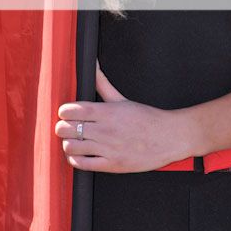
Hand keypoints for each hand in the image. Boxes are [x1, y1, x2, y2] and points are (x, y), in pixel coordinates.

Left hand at [55, 60, 190, 171]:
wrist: (168, 138)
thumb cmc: (147, 117)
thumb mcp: (122, 99)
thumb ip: (103, 83)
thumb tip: (93, 64)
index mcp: (107, 112)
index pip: (71, 110)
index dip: (64, 112)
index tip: (66, 113)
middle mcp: (105, 130)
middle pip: (67, 129)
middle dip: (62, 127)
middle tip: (66, 126)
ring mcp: (107, 149)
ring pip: (71, 147)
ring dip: (67, 143)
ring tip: (72, 140)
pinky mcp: (112, 165)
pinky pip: (82, 164)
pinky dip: (75, 160)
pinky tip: (79, 154)